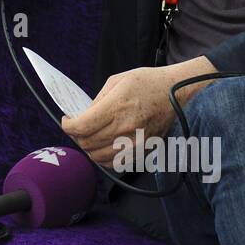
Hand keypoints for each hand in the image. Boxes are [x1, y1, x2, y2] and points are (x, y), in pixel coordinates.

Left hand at [61, 58, 218, 165]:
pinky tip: (103, 146)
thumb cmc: (148, 82)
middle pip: (88, 143)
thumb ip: (98, 99)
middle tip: (76, 128)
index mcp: (116, 107)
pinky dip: (104, 158)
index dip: (68, 126)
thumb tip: (84, 114)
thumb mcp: (117, 80)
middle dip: (76, 136)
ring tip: (89, 137)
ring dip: (89, 148)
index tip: (67, 120)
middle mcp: (125, 127)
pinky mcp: (143, 150)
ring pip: (99, 157)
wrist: (177, 92)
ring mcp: (135, 142)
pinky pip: (116, 163)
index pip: (82, 126)